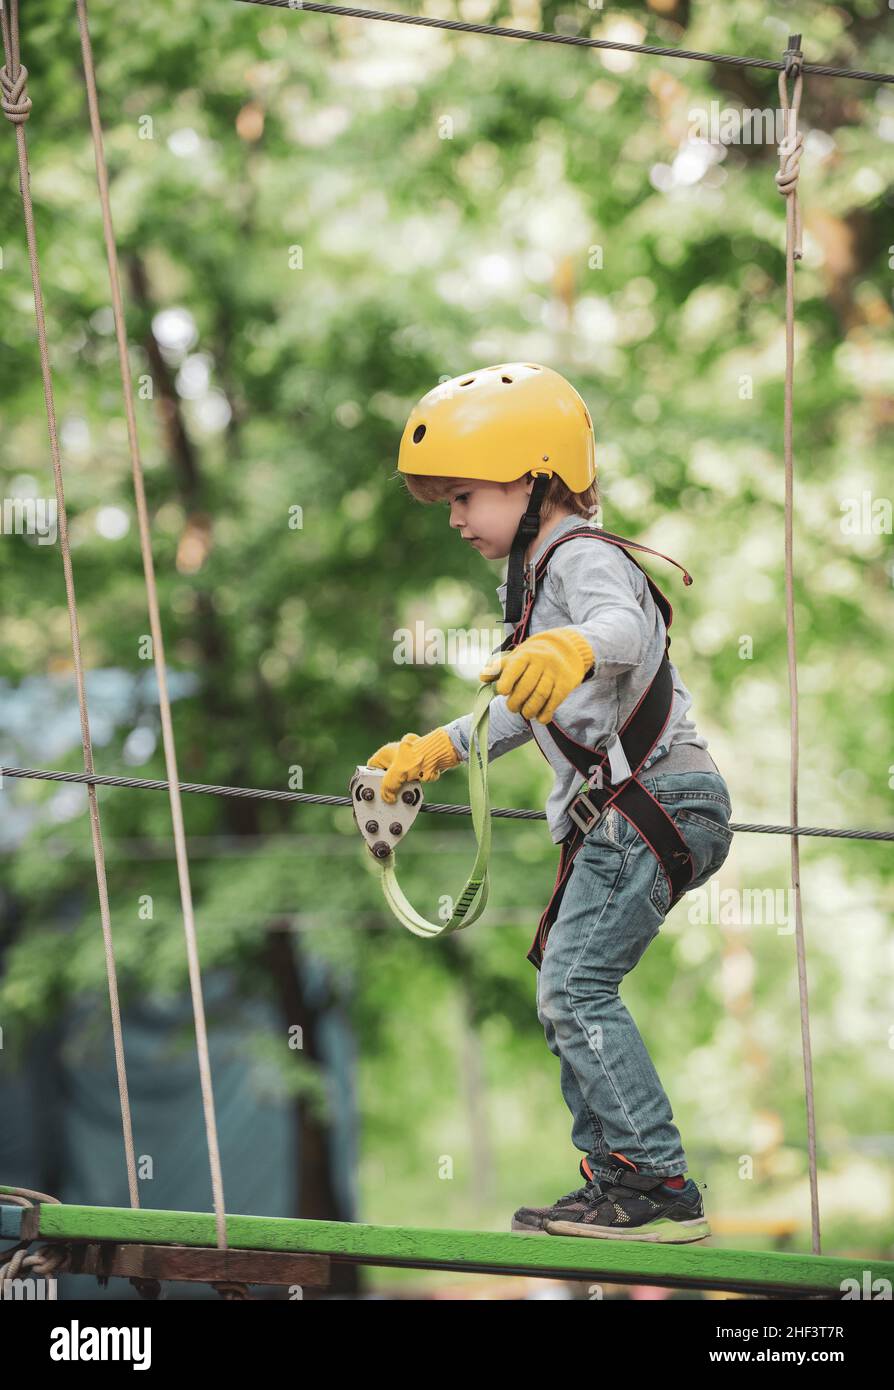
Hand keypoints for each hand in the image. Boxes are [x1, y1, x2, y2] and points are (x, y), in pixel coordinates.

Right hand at [367, 728, 460, 802]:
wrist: (440, 753)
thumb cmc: (416, 757)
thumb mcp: (394, 776)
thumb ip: (387, 788)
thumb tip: (388, 798)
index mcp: (385, 753)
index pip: (371, 768)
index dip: (370, 780)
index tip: (371, 791)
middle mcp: (395, 756)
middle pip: (386, 777)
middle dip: (389, 788)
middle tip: (389, 797)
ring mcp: (407, 762)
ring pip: (399, 781)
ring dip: (402, 790)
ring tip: (405, 794)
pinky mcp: (417, 768)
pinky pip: (411, 782)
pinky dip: (412, 788)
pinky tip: (414, 792)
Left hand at [479, 626, 594, 722]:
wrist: (564, 649)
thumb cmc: (532, 658)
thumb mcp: (516, 657)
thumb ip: (498, 668)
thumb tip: (482, 677)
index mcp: (525, 655)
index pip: (515, 667)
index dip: (507, 680)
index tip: (502, 691)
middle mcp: (540, 662)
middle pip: (526, 686)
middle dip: (516, 702)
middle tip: (512, 707)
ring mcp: (554, 673)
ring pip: (540, 695)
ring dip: (529, 710)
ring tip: (525, 713)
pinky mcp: (565, 684)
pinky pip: (554, 702)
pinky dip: (545, 713)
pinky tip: (539, 718)